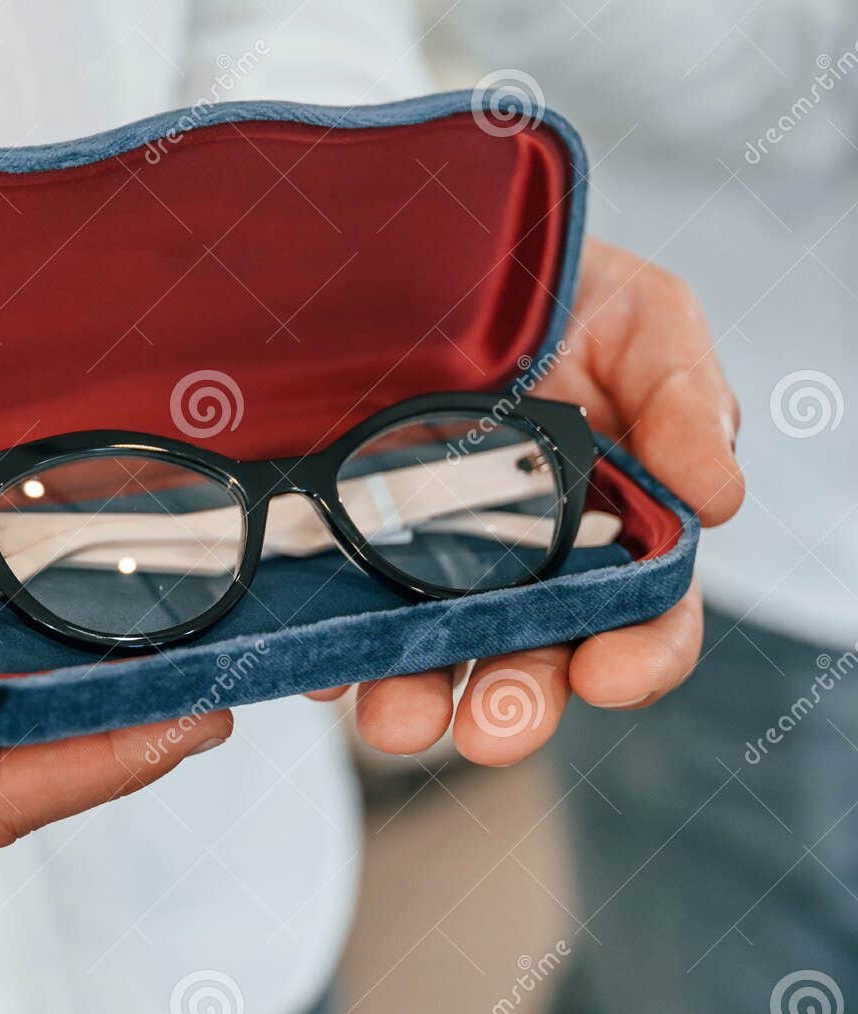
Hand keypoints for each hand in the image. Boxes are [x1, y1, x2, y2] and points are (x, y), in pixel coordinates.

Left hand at [308, 238, 745, 764]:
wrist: (437, 253)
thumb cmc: (557, 289)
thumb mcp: (638, 318)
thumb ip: (686, 400)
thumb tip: (721, 499)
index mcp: (614, 529)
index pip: (644, 617)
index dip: (641, 657)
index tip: (610, 676)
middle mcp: (522, 562)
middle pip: (533, 658)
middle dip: (516, 703)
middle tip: (492, 732)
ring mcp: (429, 560)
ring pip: (430, 655)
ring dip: (417, 698)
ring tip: (394, 721)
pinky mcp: (344, 545)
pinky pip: (335, 612)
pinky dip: (329, 643)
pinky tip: (320, 655)